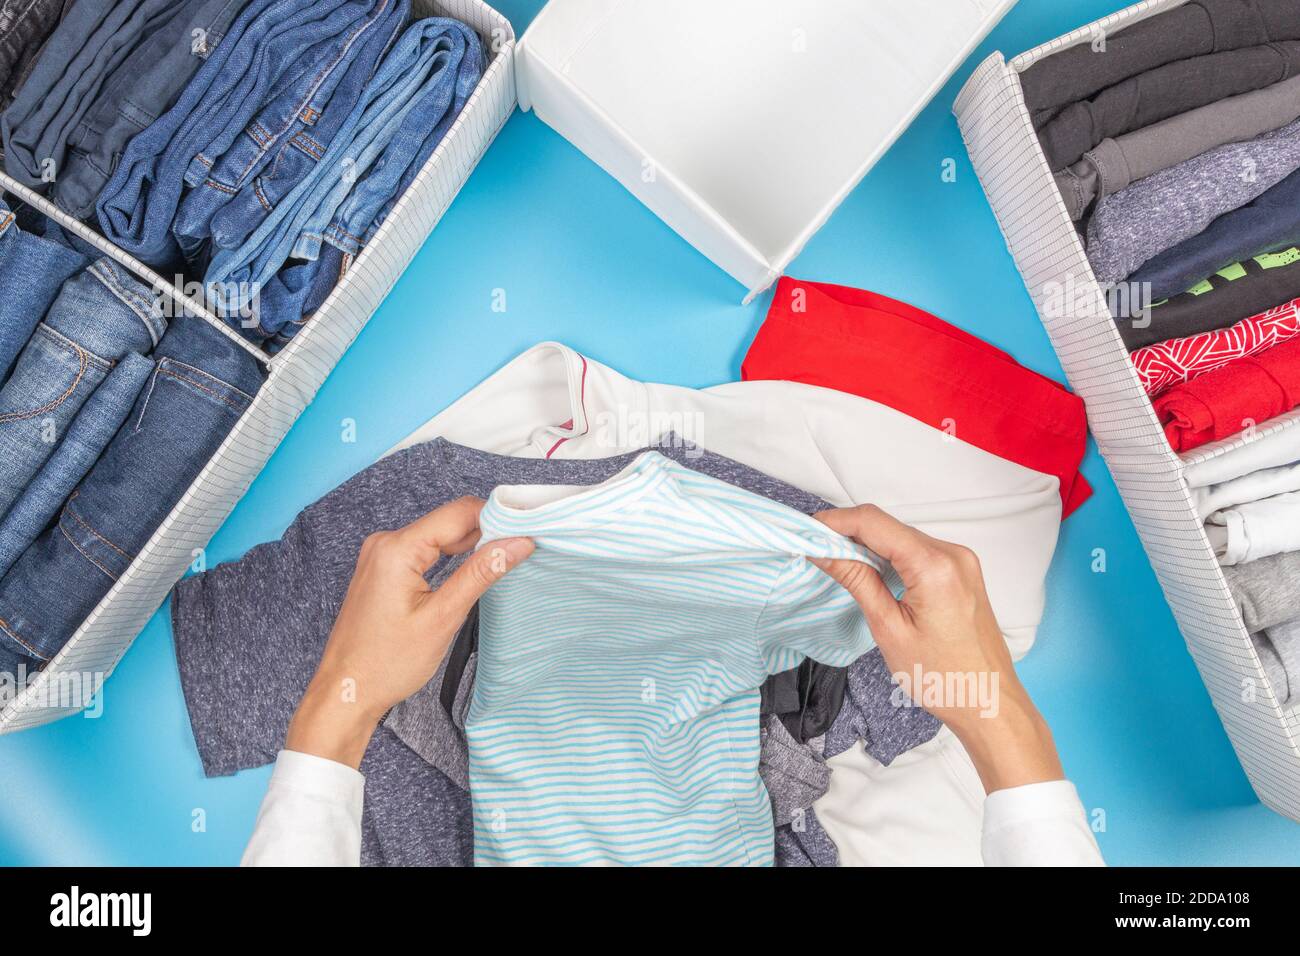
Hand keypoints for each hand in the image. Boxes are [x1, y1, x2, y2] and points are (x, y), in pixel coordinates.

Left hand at [285, 497, 533, 768]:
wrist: (346, 693)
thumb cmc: (385, 664)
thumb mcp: (442, 618)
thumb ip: (481, 574)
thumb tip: (518, 543)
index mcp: (396, 549)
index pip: (460, 513)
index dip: (499, 517)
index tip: (530, 529)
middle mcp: (385, 543)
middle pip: (450, 521)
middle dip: (488, 531)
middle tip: (523, 549)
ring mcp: (381, 555)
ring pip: (439, 536)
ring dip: (471, 545)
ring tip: (503, 561)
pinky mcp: (383, 569)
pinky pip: (425, 550)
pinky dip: (451, 557)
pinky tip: (471, 570)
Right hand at [811, 505, 1063, 793]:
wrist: (989, 702)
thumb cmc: (941, 676)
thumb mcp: (889, 629)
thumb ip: (856, 581)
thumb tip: (823, 551)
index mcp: (935, 565)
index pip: (874, 523)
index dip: (836, 521)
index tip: (806, 529)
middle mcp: (952, 553)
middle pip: (888, 526)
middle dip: (848, 532)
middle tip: (814, 548)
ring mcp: (961, 560)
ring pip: (901, 537)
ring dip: (868, 544)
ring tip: (836, 562)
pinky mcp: (962, 571)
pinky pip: (917, 550)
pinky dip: (890, 555)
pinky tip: (870, 571)